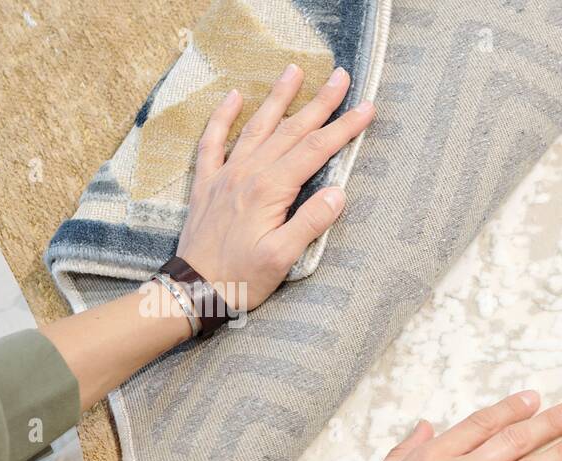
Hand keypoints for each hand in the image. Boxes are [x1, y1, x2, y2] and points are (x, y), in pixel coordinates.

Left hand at [176, 64, 375, 310]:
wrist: (195, 290)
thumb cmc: (242, 279)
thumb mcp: (284, 258)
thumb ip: (310, 223)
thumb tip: (338, 192)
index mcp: (270, 190)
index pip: (315, 150)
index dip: (343, 128)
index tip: (366, 108)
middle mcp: (248, 174)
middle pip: (291, 130)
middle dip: (319, 102)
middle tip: (340, 76)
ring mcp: (225, 175)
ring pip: (257, 127)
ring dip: (278, 98)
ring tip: (293, 70)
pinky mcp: (208, 183)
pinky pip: (214, 141)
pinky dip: (223, 116)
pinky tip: (234, 96)